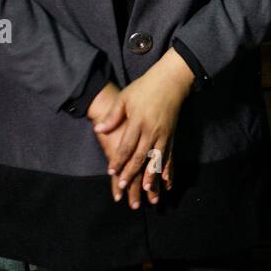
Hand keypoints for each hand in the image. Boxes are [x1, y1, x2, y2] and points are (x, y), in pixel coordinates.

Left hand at [95, 50, 192, 201]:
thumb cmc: (145, 87)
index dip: (119, 160)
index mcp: (138, 121)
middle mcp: (152, 130)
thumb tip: (99, 129)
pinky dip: (168, 169)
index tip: (112, 172)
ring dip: (152, 175)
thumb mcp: (125, 98)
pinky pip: (170, 155)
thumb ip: (113, 116)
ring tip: (147, 189)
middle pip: (140, 156)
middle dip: (132, 172)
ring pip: (157, 159)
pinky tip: (167, 181)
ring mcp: (164, 134)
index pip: (126, 146)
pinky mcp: (172, 135)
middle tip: (124, 186)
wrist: (171, 81)